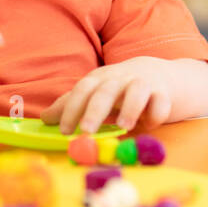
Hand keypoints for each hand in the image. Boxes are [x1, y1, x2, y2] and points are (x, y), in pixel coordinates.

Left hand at [41, 57, 178, 135]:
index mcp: (100, 80)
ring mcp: (143, 84)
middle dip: (95, 110)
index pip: (82, 89)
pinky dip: (156, 114)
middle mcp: (120, 79)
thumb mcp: (95, 92)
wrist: (159, 75)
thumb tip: (44, 119)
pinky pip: (161, 102)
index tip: (63, 130)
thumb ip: (71, 104)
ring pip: (137, 91)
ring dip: (130, 108)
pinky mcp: (163, 94)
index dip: (71, 108)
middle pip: (106, 91)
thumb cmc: (120, 88)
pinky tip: (149, 125)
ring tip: (123, 127)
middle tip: (86, 131)